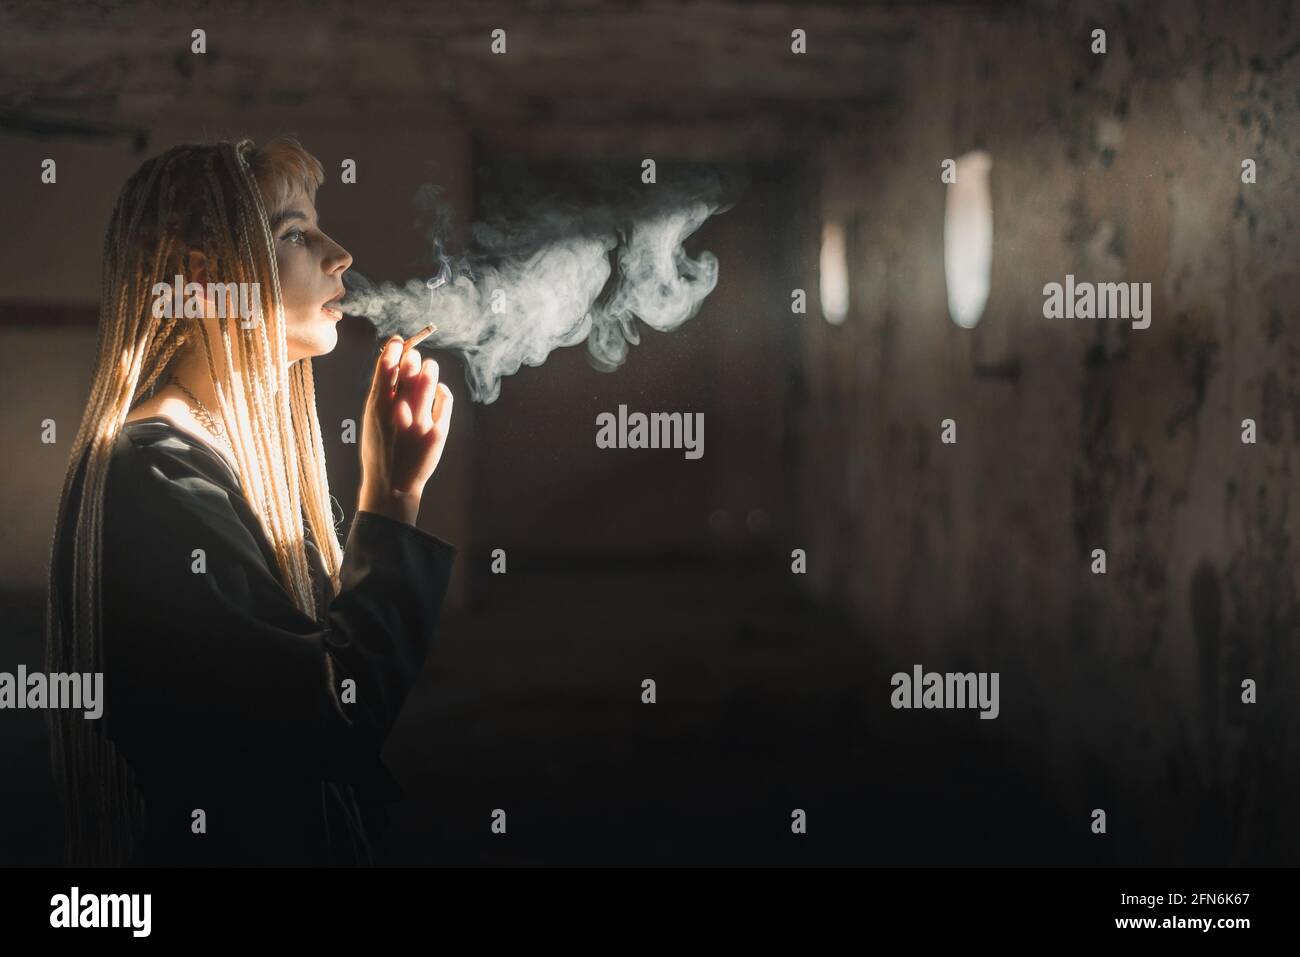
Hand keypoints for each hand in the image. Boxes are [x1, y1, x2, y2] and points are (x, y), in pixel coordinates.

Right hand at [358, 336, 453, 524]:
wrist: (391, 484)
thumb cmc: (380, 446)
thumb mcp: (371, 417)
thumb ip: (382, 390)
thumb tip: (396, 357)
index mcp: (377, 405)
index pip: (386, 363)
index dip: (394, 346)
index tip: (398, 342)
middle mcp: (398, 410)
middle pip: (411, 364)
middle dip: (413, 355)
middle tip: (413, 360)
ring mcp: (420, 420)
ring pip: (430, 376)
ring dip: (429, 369)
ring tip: (427, 372)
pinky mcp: (438, 431)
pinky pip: (444, 396)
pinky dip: (441, 391)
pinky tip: (436, 394)